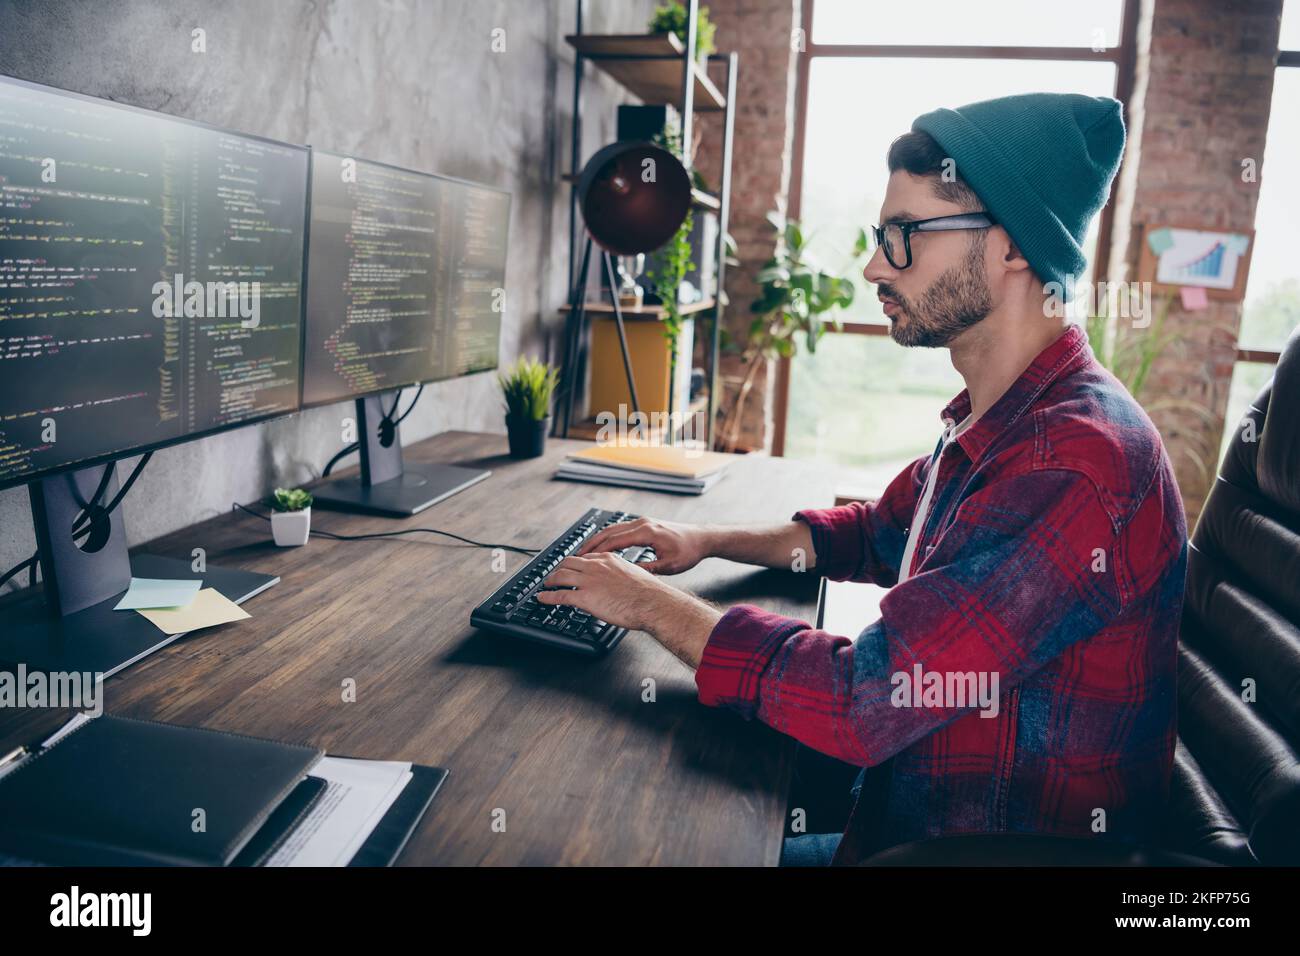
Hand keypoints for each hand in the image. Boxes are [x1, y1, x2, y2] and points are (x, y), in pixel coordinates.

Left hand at [539, 552, 723, 666]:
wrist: (651, 603)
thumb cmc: (649, 593)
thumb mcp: (635, 575)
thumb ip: (622, 575)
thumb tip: (620, 583)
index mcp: (609, 559)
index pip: (586, 557)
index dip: (576, 563)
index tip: (573, 567)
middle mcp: (596, 566)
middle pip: (569, 562)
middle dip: (559, 568)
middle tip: (555, 574)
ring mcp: (589, 581)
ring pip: (561, 575)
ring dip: (550, 580)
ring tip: (546, 585)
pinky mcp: (585, 597)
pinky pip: (560, 595)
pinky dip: (547, 596)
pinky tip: (542, 598)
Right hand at [577, 516, 711, 574]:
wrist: (702, 538)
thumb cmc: (689, 551)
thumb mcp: (669, 566)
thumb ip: (648, 569)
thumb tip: (628, 575)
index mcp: (647, 532)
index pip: (615, 540)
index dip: (598, 551)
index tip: (584, 560)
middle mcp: (643, 524)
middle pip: (609, 532)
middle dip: (592, 544)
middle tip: (576, 556)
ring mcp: (644, 522)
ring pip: (613, 529)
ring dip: (598, 540)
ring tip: (585, 552)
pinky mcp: (646, 524)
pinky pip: (621, 529)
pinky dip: (609, 537)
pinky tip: (603, 547)